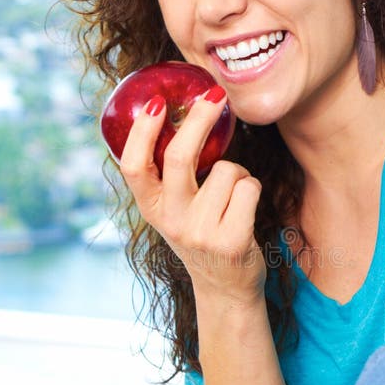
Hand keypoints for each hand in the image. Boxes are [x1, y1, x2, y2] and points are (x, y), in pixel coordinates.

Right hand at [120, 92, 265, 300]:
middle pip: (180, 157)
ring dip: (236, 172)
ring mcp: (200, 233)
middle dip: (199, 119)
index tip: (156, 102)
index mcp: (151, 208)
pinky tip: (244, 210)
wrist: (226, 289)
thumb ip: (168, 176)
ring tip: (231, 196)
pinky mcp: (231, 241)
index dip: (142, 131)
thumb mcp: (174, 210)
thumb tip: (172, 111)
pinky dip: (251, 188)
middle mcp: (171, 221)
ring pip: (226, 170)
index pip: (133, 166)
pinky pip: (248, 187)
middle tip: (215, 95)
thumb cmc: (202, 234)